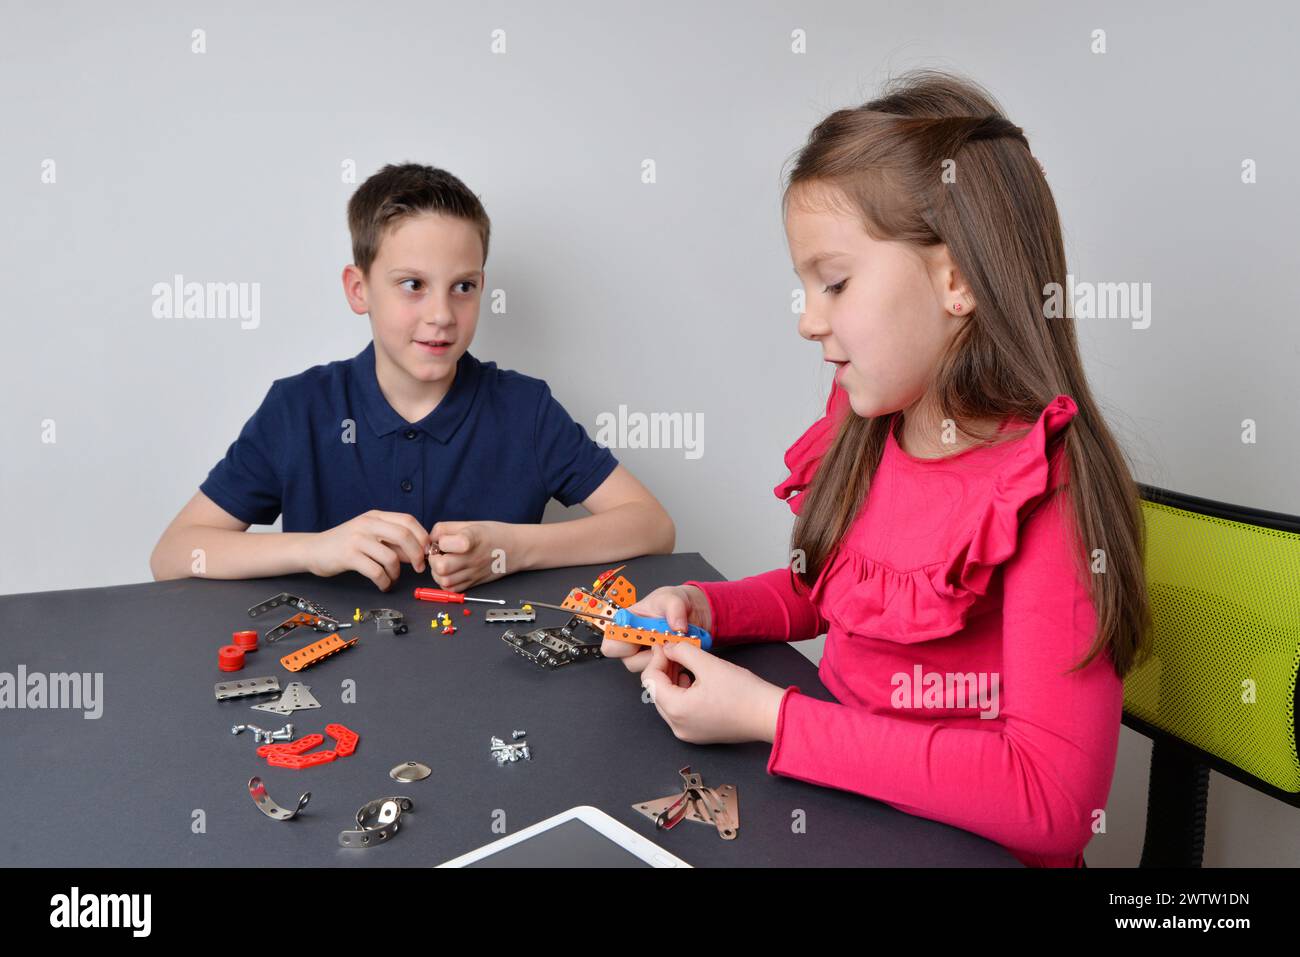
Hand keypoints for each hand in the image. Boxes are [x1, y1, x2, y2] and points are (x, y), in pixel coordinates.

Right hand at [306, 510, 429, 590]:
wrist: (313, 550)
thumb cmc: (346, 545)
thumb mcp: (370, 536)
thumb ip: (393, 542)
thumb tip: (420, 553)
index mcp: (376, 516)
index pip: (408, 520)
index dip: (422, 537)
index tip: (427, 552)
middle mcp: (367, 524)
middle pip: (404, 535)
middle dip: (417, 555)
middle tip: (419, 568)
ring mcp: (357, 539)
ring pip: (391, 557)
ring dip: (397, 573)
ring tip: (392, 579)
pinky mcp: (348, 556)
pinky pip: (376, 571)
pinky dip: (384, 581)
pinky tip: (383, 585)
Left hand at [427, 520, 515, 591]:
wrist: (517, 548)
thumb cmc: (494, 534)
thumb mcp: (471, 524)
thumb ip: (447, 528)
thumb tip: (429, 539)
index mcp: (472, 538)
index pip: (446, 542)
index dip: (439, 541)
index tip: (443, 539)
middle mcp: (473, 558)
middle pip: (442, 567)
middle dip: (434, 560)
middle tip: (439, 555)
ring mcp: (474, 573)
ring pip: (445, 581)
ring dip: (438, 573)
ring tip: (444, 564)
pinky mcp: (475, 583)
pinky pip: (453, 589)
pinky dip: (446, 582)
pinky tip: (450, 573)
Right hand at [601, 584, 711, 672]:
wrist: (691, 612)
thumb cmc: (672, 604)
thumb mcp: (672, 598)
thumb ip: (674, 608)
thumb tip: (676, 625)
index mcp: (626, 626)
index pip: (611, 645)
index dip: (623, 646)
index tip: (642, 638)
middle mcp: (633, 644)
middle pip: (631, 662)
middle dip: (651, 654)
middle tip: (665, 641)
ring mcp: (647, 657)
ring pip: (650, 670)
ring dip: (665, 659)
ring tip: (676, 644)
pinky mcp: (662, 666)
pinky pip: (666, 674)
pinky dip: (676, 666)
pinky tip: (681, 652)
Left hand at [640, 642, 786, 743]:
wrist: (768, 715)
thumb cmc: (743, 692)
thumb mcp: (708, 664)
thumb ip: (682, 652)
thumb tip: (668, 648)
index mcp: (676, 710)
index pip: (650, 680)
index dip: (656, 659)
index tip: (665, 645)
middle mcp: (677, 726)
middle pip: (657, 692)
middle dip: (663, 669)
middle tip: (675, 651)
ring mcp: (687, 733)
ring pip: (668, 701)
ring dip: (672, 681)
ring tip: (686, 664)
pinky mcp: (698, 733)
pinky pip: (680, 711)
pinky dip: (682, 693)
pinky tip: (694, 680)